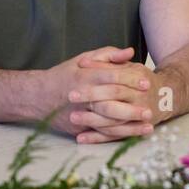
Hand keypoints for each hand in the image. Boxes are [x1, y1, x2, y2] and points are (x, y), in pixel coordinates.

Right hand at [38, 46, 153, 141]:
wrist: (38, 96)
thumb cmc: (66, 74)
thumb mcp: (85, 58)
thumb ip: (108, 55)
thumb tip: (130, 52)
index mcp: (86, 77)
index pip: (111, 77)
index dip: (131, 79)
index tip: (147, 83)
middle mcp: (83, 97)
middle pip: (110, 104)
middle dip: (131, 109)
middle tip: (150, 110)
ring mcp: (81, 114)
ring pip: (107, 123)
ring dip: (129, 127)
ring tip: (149, 127)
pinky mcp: (79, 128)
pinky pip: (102, 134)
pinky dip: (118, 136)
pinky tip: (135, 135)